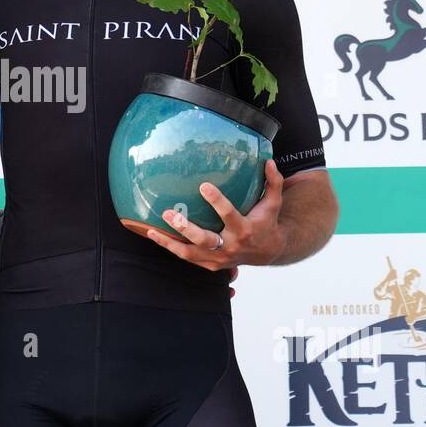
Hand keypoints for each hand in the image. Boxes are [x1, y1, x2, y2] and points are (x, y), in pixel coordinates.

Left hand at [145, 159, 286, 270]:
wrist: (268, 251)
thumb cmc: (266, 222)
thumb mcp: (273, 202)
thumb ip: (273, 182)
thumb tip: (269, 161)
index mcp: (244, 229)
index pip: (229, 215)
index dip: (217, 201)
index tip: (204, 186)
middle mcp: (230, 246)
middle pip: (205, 240)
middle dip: (186, 228)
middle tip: (169, 213)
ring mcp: (219, 258)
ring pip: (190, 254)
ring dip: (170, 243)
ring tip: (152, 230)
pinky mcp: (211, 264)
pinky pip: (187, 257)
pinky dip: (171, 248)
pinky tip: (154, 236)